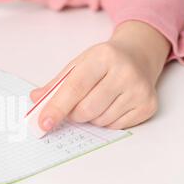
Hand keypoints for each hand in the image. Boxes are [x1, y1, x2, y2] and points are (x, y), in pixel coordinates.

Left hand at [30, 21, 170, 130]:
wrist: (138, 56)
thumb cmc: (103, 62)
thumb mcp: (78, 65)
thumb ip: (55, 84)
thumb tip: (35, 99)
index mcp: (102, 57)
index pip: (75, 87)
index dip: (56, 107)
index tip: (43, 123)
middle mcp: (125, 71)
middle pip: (86, 110)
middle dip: (73, 114)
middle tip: (74, 106)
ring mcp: (139, 89)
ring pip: (100, 121)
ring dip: (91, 117)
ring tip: (98, 99)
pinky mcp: (148, 105)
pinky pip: (115, 127)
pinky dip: (106, 121)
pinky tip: (111, 104)